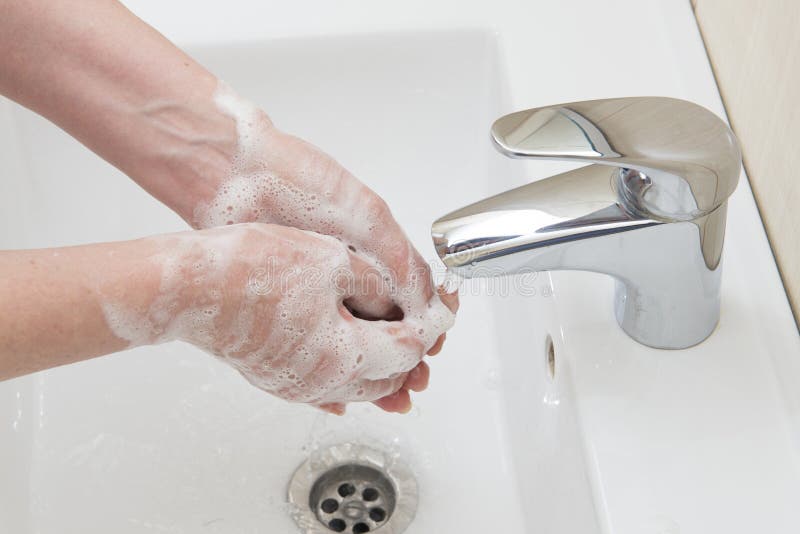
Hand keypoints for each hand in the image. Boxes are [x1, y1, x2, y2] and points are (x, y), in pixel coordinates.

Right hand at [102, 224, 454, 411]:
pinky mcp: (275, 376)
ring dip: (380, 365)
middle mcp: (323, 380)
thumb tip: (398, 297)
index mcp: (345, 354)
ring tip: (396, 341)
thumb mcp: (330, 261)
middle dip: (409, 354)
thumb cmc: (250, 271)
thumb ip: (375, 284)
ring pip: (356, 385)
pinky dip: (348, 369)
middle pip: (385, 377)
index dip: (428, 327)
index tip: (440, 311)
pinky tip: (352, 353)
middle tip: (424, 329)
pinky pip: (326, 384)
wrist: (188, 288)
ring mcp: (296, 383)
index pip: (406, 349)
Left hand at [178, 85, 459, 410]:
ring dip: (370, 367)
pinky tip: (338, 383)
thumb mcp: (366, 217)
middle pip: (384, 325)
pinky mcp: (285, 297)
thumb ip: (400, 259)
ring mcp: (315, 286)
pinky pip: (314, 339)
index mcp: (374, 249)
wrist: (232, 174)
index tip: (431, 351)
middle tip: (412, 383)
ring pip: (351, 338)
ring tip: (385, 395)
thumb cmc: (299, 180)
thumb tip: (431, 304)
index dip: (424, 327)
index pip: (410, 298)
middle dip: (402, 357)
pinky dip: (329, 363)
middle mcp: (347, 271)